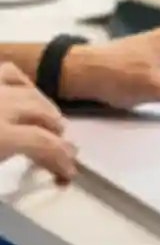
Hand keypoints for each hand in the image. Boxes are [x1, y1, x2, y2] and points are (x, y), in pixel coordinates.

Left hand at [0, 63, 75, 182]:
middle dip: (58, 134)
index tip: (68, 172)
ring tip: (49, 124)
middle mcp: (1, 105)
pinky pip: (11, 72)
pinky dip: (25, 84)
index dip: (62, 159)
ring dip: (46, 109)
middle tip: (63, 150)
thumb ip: (11, 156)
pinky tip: (27, 94)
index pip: (46, 143)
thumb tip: (39, 159)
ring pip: (33, 93)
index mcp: (1, 135)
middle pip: (45, 115)